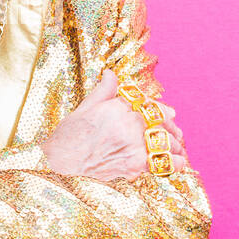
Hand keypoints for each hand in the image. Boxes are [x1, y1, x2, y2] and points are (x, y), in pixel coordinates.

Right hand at [41, 68, 187, 178]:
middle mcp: (130, 123)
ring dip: (175, 145)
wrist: (60, 164)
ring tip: (178, 149)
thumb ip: (104, 90)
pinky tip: (176, 163)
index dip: (162, 110)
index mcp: (119, 106)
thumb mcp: (85, 108)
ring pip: (167, 142)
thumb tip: (111, 73)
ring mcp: (134, 145)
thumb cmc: (69, 136)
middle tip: (177, 133)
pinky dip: (174, 163)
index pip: (150, 105)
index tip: (169, 114)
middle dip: (171, 127)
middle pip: (162, 122)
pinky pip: (164, 162)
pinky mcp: (136, 165)